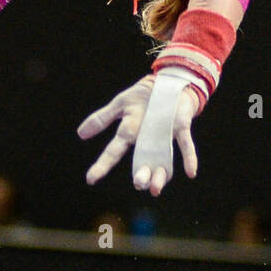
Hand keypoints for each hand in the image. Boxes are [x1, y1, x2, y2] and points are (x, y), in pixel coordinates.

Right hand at [77, 68, 200, 195]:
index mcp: (131, 133)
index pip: (114, 151)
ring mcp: (165, 135)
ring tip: (155, 188)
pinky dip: (189, 158)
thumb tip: (80, 134)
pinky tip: (191, 172)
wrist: (168, 83)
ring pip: (163, 160)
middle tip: (138, 183)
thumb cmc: (144, 95)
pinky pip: (185, 145)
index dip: (103, 165)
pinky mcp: (181, 127)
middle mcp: (148, 139)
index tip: (90, 179)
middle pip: (142, 162)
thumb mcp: (121, 104)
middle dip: (141, 175)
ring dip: (161, 175)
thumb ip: (102, 118)